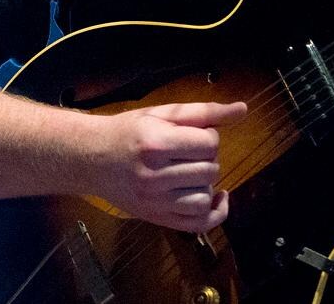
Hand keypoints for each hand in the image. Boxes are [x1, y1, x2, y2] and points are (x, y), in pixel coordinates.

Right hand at [91, 101, 246, 232]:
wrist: (91, 159)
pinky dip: (214, 212)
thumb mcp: (161, 113)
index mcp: (155, 143)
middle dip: (207, 157)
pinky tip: (216, 197)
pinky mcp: (156, 218)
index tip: (195, 134)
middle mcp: (153, 175)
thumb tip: (242, 109)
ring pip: (205, 197)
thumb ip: (203, 111)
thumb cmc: (127, 131)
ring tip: (192, 172)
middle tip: (190, 151)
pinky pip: (198, 224)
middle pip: (209, 170)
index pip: (209, 143)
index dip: (209, 136)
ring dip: (207, 183)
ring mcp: (154, 201)